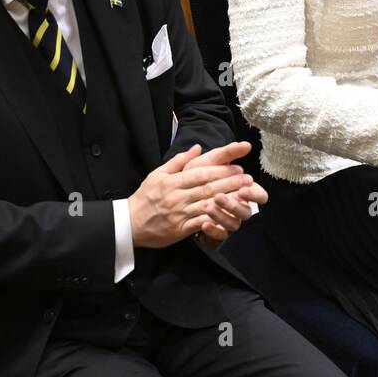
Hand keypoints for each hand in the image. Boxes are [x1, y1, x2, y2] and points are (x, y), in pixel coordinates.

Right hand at [128, 145, 254, 247]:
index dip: (221, 171)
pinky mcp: (180, 229)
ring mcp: (179, 213)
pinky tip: (229, 217)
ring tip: (244, 196)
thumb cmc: (145, 197)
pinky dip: (216, 220)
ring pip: (207, 205)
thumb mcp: (158, 174)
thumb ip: (179, 161)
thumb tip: (197, 147)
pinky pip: (201, 223)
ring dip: (227, 201)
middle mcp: (177, 196)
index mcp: (172, 181)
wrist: (129, 224)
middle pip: (207, 188)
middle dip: (229, 183)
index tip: (237, 167)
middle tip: (248, 179)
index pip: (200, 174)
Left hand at [180, 142, 267, 242]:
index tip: (244, 186)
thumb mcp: (209, 162)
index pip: (259, 195)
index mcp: (241, 190)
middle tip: (219, 196)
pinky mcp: (216, 232)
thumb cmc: (195, 176)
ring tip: (208, 207)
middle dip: (234, 204)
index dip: (254, 193)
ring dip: (222, 216)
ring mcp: (228, 220)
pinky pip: (220, 235)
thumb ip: (227, 153)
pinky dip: (213, 230)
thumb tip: (246, 144)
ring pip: (234, 224)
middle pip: (246, 212)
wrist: (172, 194)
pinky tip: (204, 223)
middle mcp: (238, 207)